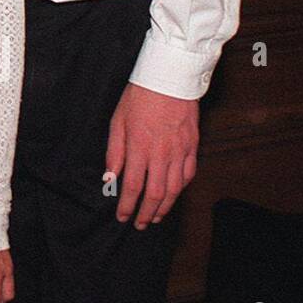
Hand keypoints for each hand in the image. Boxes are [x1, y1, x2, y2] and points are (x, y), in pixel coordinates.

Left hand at [106, 82, 198, 228]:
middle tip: (138, 224)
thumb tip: (109, 177)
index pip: (132, 185)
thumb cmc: (140, 97)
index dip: (126, 205)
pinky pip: (188, 174)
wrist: (170, 79)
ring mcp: (180, 151)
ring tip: (155, 216)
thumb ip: (114, 152)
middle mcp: (161, 153)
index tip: (121, 216)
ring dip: (165, 207)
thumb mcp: (117, 121)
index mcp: (139, 146)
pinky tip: (173, 194)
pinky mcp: (192, 146)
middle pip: (155, 193)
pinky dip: (180, 189)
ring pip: (174, 189)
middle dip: (145, 212)